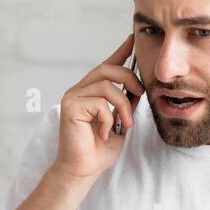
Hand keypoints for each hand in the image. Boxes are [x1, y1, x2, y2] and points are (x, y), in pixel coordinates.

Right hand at [52, 33, 143, 180]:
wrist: (84, 170)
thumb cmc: (100, 149)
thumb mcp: (121, 121)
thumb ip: (127, 102)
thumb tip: (138, 85)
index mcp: (91, 92)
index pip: (107, 66)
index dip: (120, 51)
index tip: (132, 39)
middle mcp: (79, 90)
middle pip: (107, 69)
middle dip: (129, 79)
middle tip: (140, 94)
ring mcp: (72, 97)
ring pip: (106, 86)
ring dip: (122, 105)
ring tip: (125, 123)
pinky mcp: (70, 107)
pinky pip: (99, 103)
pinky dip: (108, 119)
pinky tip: (104, 133)